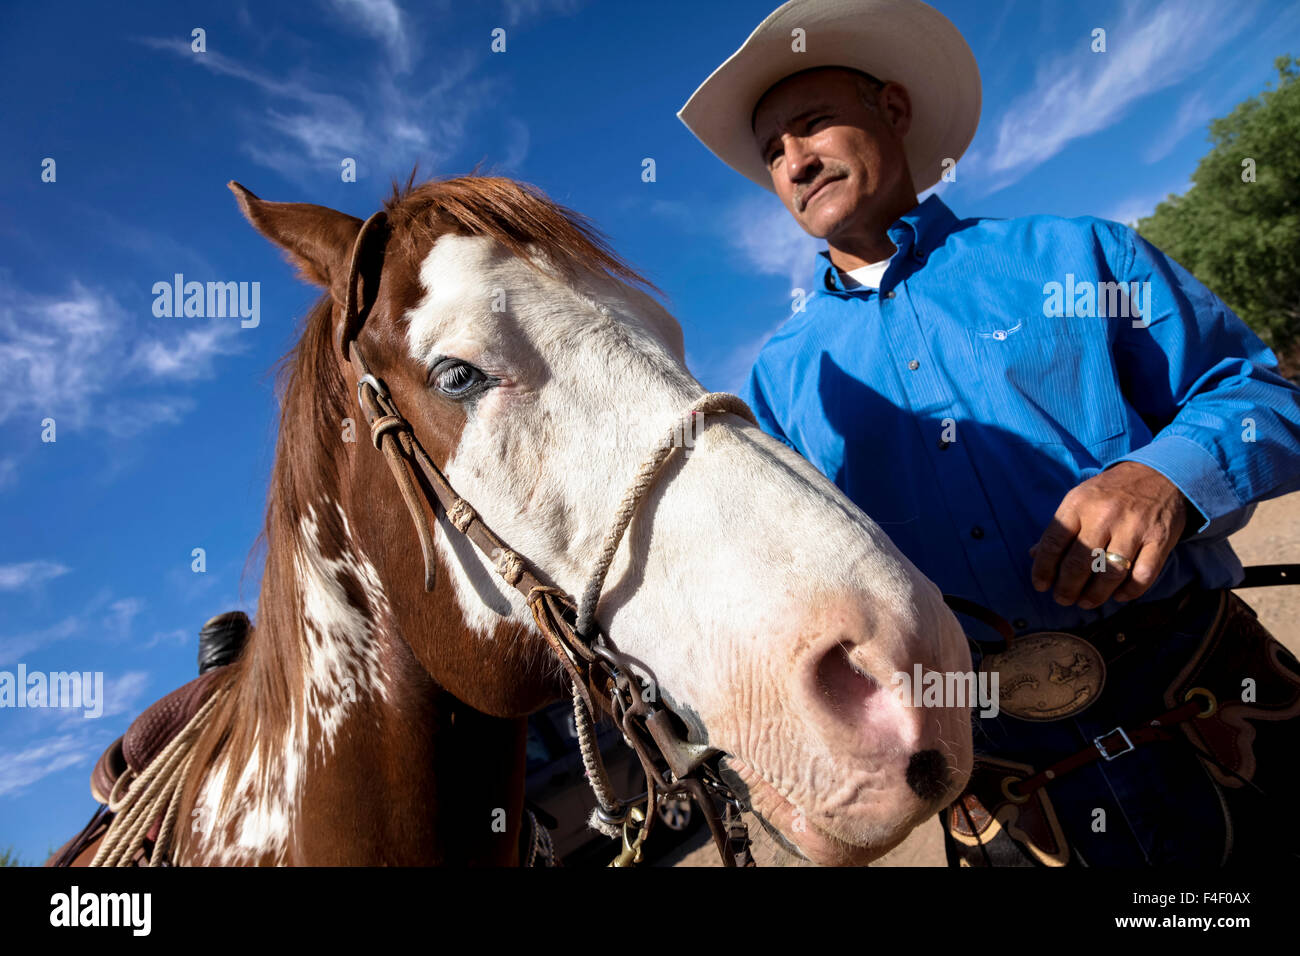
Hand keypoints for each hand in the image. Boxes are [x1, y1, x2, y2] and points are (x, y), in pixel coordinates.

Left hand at [1029, 461, 1192, 608]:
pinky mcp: (1160, 539)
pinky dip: (1130, 591)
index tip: (1040, 586)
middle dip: (1067, 588)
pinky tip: (1119, 595)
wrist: (1160, 474)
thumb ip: (1059, 528)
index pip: (1053, 543)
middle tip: (1063, 599)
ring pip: (1110, 574)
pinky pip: (1143, 576)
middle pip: (1079, 563)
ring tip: (1086, 602)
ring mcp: (1134, 528)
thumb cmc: (1111, 492)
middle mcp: (1104, 515)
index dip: (1043, 569)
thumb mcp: (1079, 499)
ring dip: (1095, 595)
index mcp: (1078, 504)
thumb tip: (1033, 555)